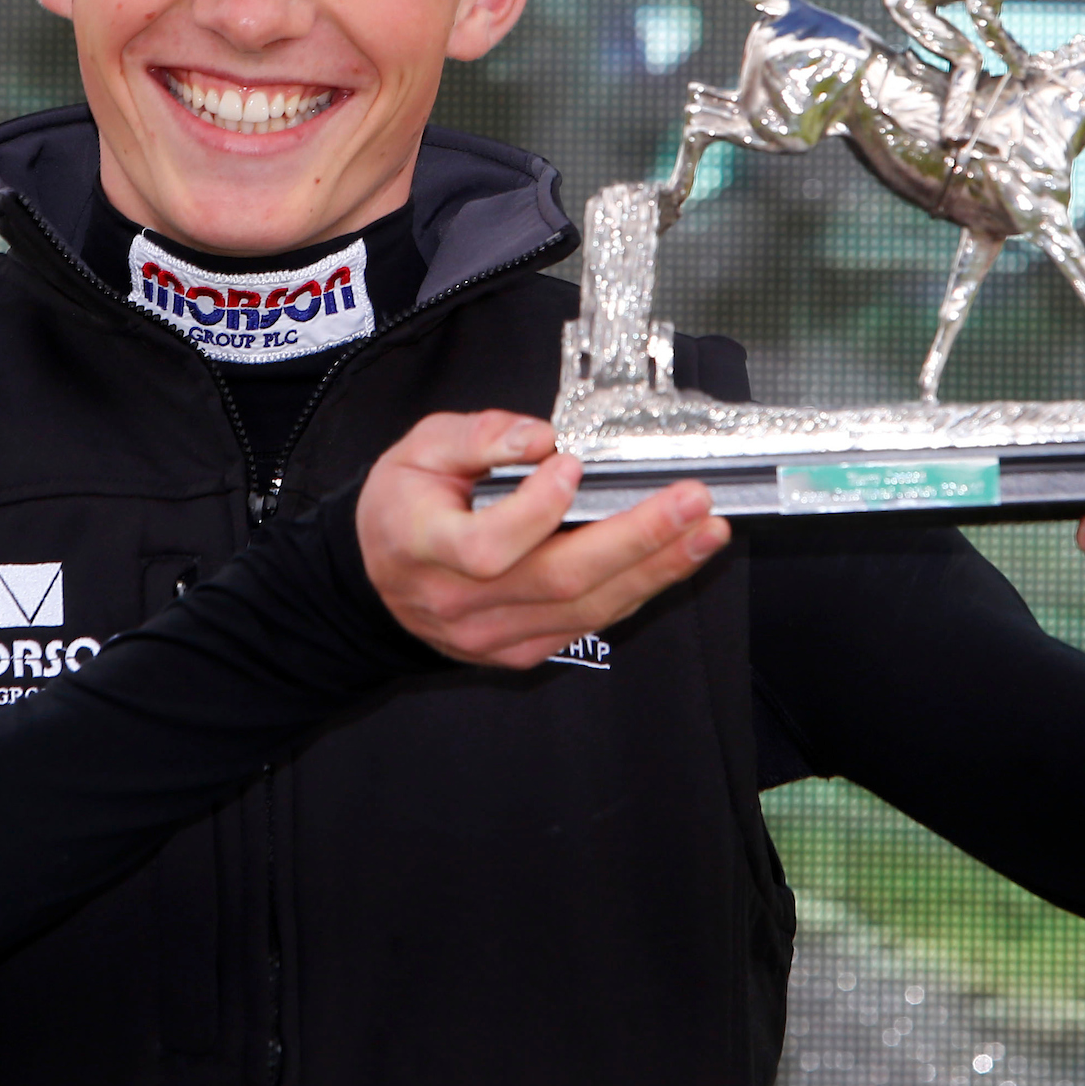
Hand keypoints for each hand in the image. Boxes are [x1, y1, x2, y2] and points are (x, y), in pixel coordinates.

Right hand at [356, 411, 730, 669]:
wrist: (379, 578)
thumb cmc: (402, 506)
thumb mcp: (418, 449)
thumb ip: (477, 436)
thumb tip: (540, 437)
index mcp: (423, 546)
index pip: (487, 547)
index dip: (537, 511)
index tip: (572, 465)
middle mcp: (460, 602)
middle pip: (559, 580)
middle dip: (637, 538)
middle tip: (691, 501)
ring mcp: (493, 635)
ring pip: (587, 608)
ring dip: (656, 568)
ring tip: (705, 530)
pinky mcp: (521, 649)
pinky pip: (589, 624)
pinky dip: (638, 590)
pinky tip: (674, 560)